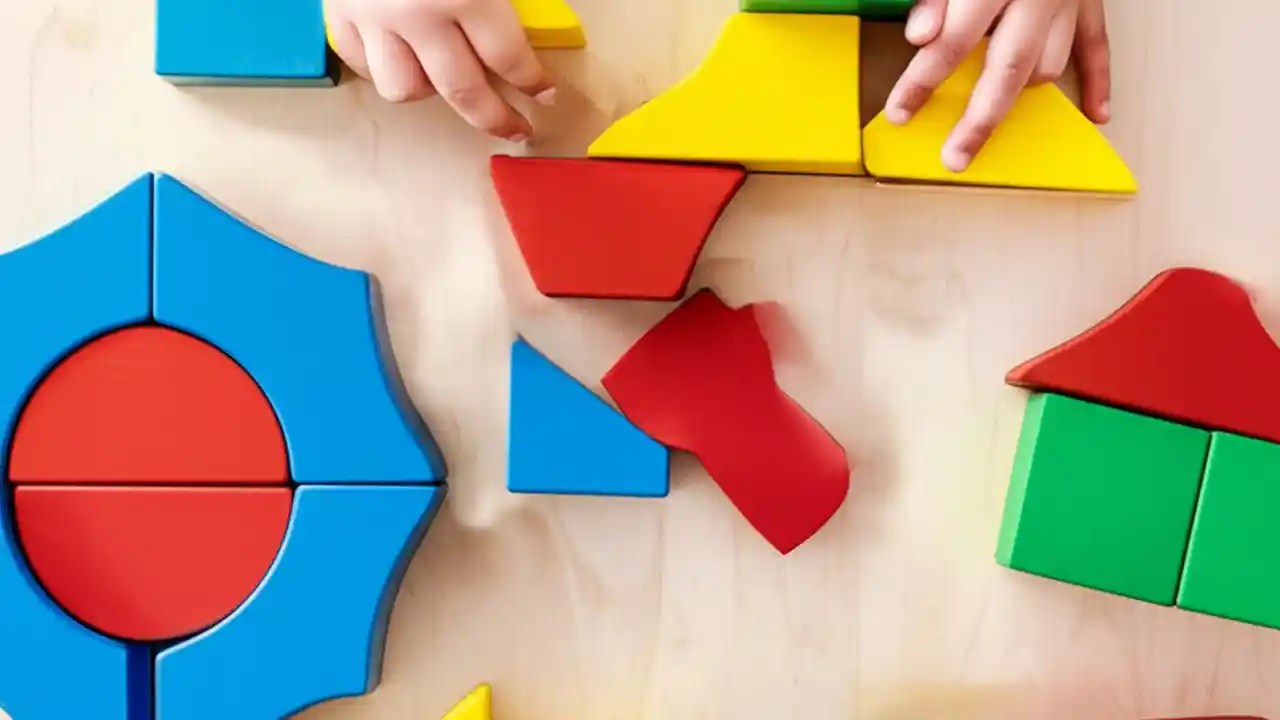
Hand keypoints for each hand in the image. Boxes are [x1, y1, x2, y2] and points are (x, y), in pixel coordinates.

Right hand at [326, 0, 556, 141]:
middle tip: (517, 129)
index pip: (509, 59)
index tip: (546, 94)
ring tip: (447, 83)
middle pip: (462, 91)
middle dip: (495, 118)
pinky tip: (401, 58)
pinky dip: (381, 68)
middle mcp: (418, 18)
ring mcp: (374, 20)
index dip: (533, 82)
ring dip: (430, 92)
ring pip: (404, 89)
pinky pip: (360, 64)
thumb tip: (540, 13)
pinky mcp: (339, 13)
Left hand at [884, 0, 1110, 171]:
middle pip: (1006, 69)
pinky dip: (1098, 81)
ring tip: (992, 120)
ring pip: (1051, 61)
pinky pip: (1099, 43)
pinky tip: (1097, 113)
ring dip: (1022, 92)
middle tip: (953, 157)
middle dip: (978, 119)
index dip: (922, 81)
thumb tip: (920, 35)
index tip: (900, 111)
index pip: (952, 42)